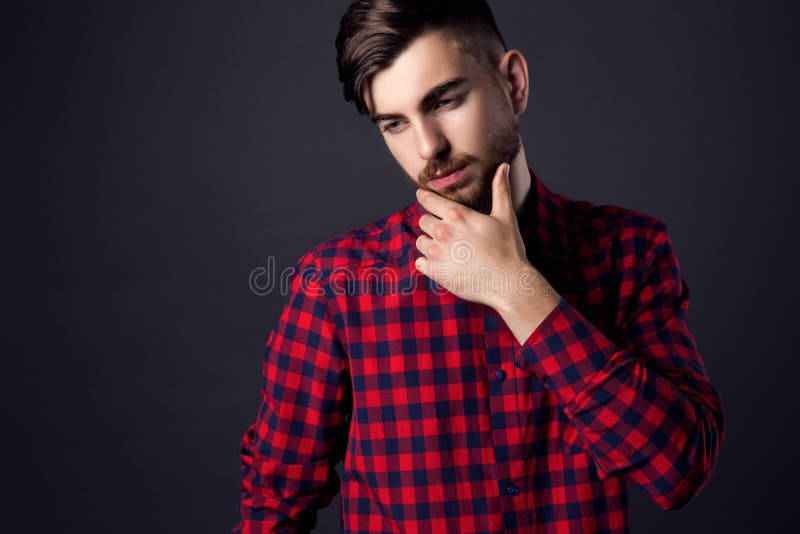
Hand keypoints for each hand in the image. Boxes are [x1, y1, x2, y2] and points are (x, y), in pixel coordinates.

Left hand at [414, 162, 551, 312]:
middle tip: (446, 231)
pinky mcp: (435, 272)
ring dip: (429, 243)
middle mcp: (442, 232)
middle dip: (432, 223)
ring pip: (420, 241)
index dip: (424, 197)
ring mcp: (437, 253)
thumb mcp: (505, 216)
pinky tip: (442, 263)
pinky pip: (420, 263)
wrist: (508, 283)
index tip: (421, 195)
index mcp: (457, 215)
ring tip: (446, 249)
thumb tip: (504, 166)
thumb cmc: (509, 249)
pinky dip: (427, 263)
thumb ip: (500, 190)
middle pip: (423, 221)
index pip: (428, 200)